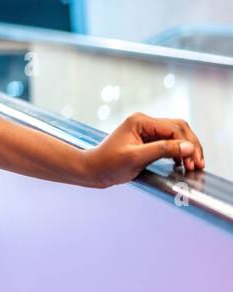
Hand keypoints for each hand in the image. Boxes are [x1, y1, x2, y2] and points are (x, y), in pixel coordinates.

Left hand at [84, 111, 205, 187]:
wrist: (93, 170)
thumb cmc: (108, 164)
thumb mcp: (136, 158)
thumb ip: (162, 151)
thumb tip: (188, 147)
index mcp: (140, 121)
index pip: (173, 128)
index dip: (187, 145)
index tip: (194, 162)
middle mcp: (144, 122)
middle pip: (179, 129)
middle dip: (191, 146)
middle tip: (198, 165)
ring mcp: (146, 130)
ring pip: (177, 135)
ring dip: (187, 149)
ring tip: (193, 166)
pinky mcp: (147, 140)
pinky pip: (169, 142)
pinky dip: (179, 152)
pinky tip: (183, 164)